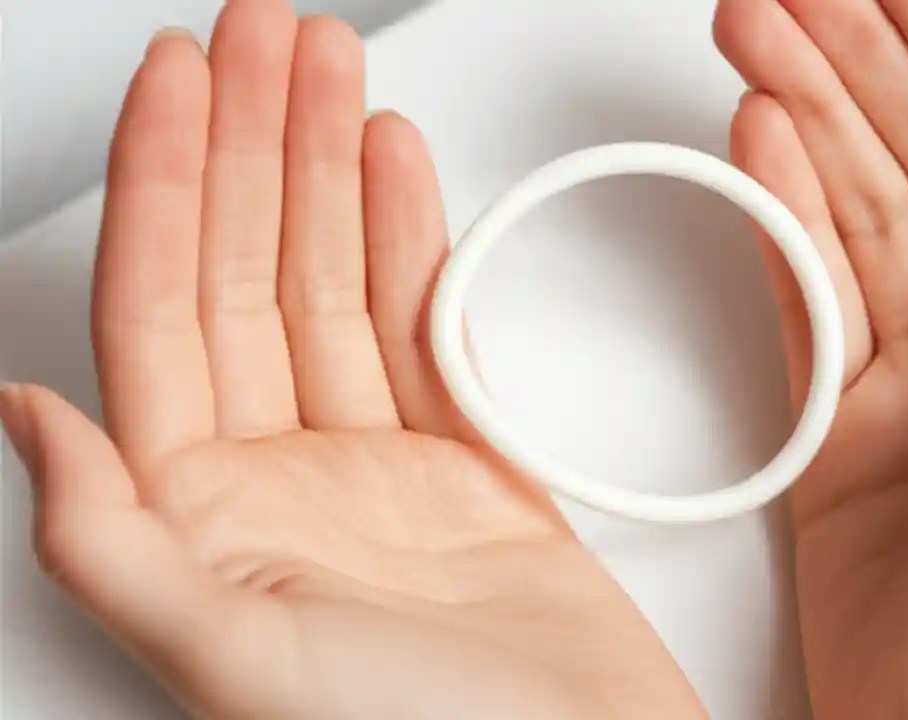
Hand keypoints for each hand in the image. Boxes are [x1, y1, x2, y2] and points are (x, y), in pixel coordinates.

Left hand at [0, 2, 701, 716]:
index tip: (180, 81)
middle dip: (251, 144)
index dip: (165, 184)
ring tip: (328, 67)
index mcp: (206, 522)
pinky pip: (426, 326)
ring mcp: (377, 466)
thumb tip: (27, 418)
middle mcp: (282, 484)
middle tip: (263, 35)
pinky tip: (393, 165)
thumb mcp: (237, 663)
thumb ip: (115, 542)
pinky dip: (412, 238)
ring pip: (334, 283)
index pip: (162, 313)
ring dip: (328, 168)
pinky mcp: (468, 463)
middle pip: (246, 273)